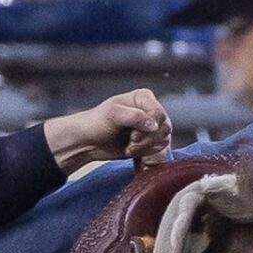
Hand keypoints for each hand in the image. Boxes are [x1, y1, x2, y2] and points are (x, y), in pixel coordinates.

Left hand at [43, 89, 172, 176]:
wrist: (88, 142)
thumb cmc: (96, 123)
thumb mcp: (113, 115)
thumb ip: (135, 117)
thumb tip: (154, 125)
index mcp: (143, 98)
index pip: (159, 114)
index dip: (149, 128)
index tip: (132, 135)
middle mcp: (150, 110)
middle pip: (164, 128)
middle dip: (147, 140)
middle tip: (130, 143)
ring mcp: (151, 127)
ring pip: (163, 140)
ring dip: (146, 149)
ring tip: (128, 148)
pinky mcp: (149, 142)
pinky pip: (159, 151)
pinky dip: (147, 155)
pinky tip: (132, 153)